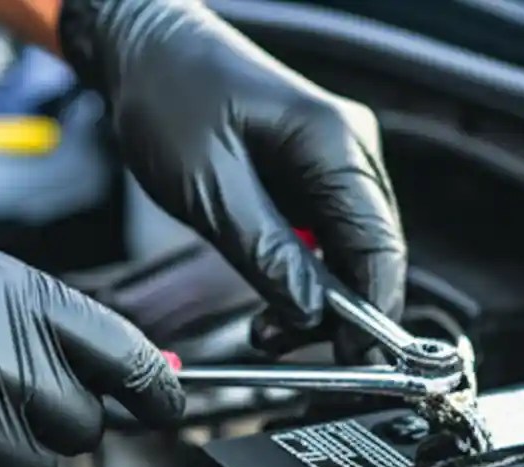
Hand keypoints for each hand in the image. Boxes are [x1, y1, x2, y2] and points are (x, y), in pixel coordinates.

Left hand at [59, 0, 406, 362]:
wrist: (144, 46)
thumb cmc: (169, 93)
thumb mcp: (208, 184)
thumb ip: (264, 251)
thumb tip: (311, 311)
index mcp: (335, 141)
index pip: (380, 244)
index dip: (375, 312)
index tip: (358, 362)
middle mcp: (350, 148)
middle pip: (373, 253)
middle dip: (341, 313)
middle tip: (288, 348)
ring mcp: (336, 159)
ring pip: (351, 251)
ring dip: (319, 299)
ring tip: (268, 329)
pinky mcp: (313, 171)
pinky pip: (326, 236)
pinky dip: (306, 274)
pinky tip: (276, 297)